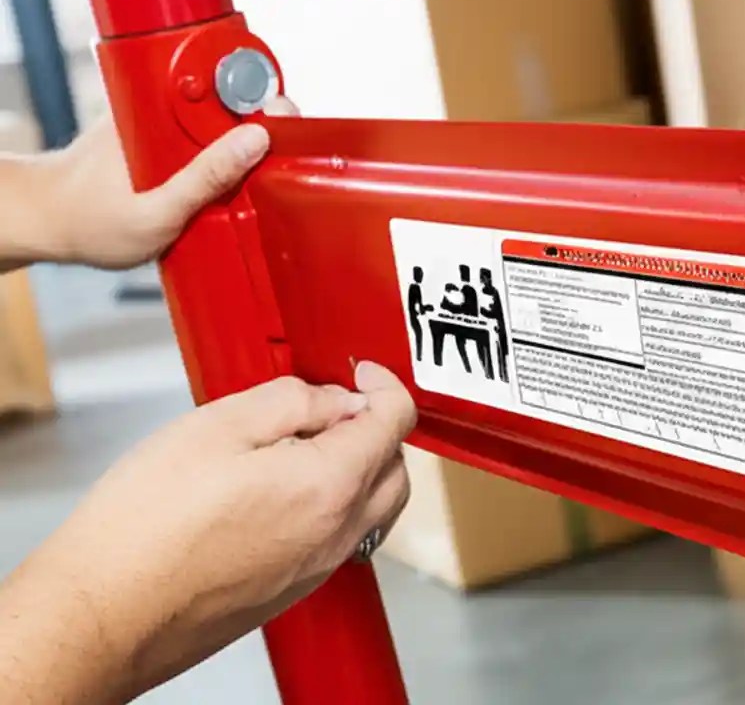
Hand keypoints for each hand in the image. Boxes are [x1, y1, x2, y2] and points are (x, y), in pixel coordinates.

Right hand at [0, 362, 415, 701]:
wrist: (106, 612)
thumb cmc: (145, 526)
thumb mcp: (218, 427)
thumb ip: (292, 402)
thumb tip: (336, 400)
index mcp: (329, 486)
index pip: (393, 424)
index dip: (384, 387)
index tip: (362, 373)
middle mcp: (337, 533)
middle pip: (396, 471)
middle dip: (380, 429)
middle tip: (340, 403)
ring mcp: (320, 568)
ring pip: (376, 510)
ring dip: (364, 470)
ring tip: (314, 443)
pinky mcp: (295, 589)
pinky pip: (344, 539)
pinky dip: (340, 505)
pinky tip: (290, 488)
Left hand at [37, 97, 298, 268]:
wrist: (47, 222)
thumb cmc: (89, 219)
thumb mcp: (157, 212)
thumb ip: (207, 178)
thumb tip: (257, 140)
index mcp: (162, 110)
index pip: (230, 90)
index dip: (265, 106)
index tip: (285, 127)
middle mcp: (162, 108)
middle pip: (234, 110)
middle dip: (259, 136)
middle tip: (268, 171)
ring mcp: (165, 125)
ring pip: (223, 130)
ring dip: (242, 157)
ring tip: (248, 186)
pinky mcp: (167, 143)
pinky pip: (209, 146)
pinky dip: (223, 165)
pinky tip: (227, 190)